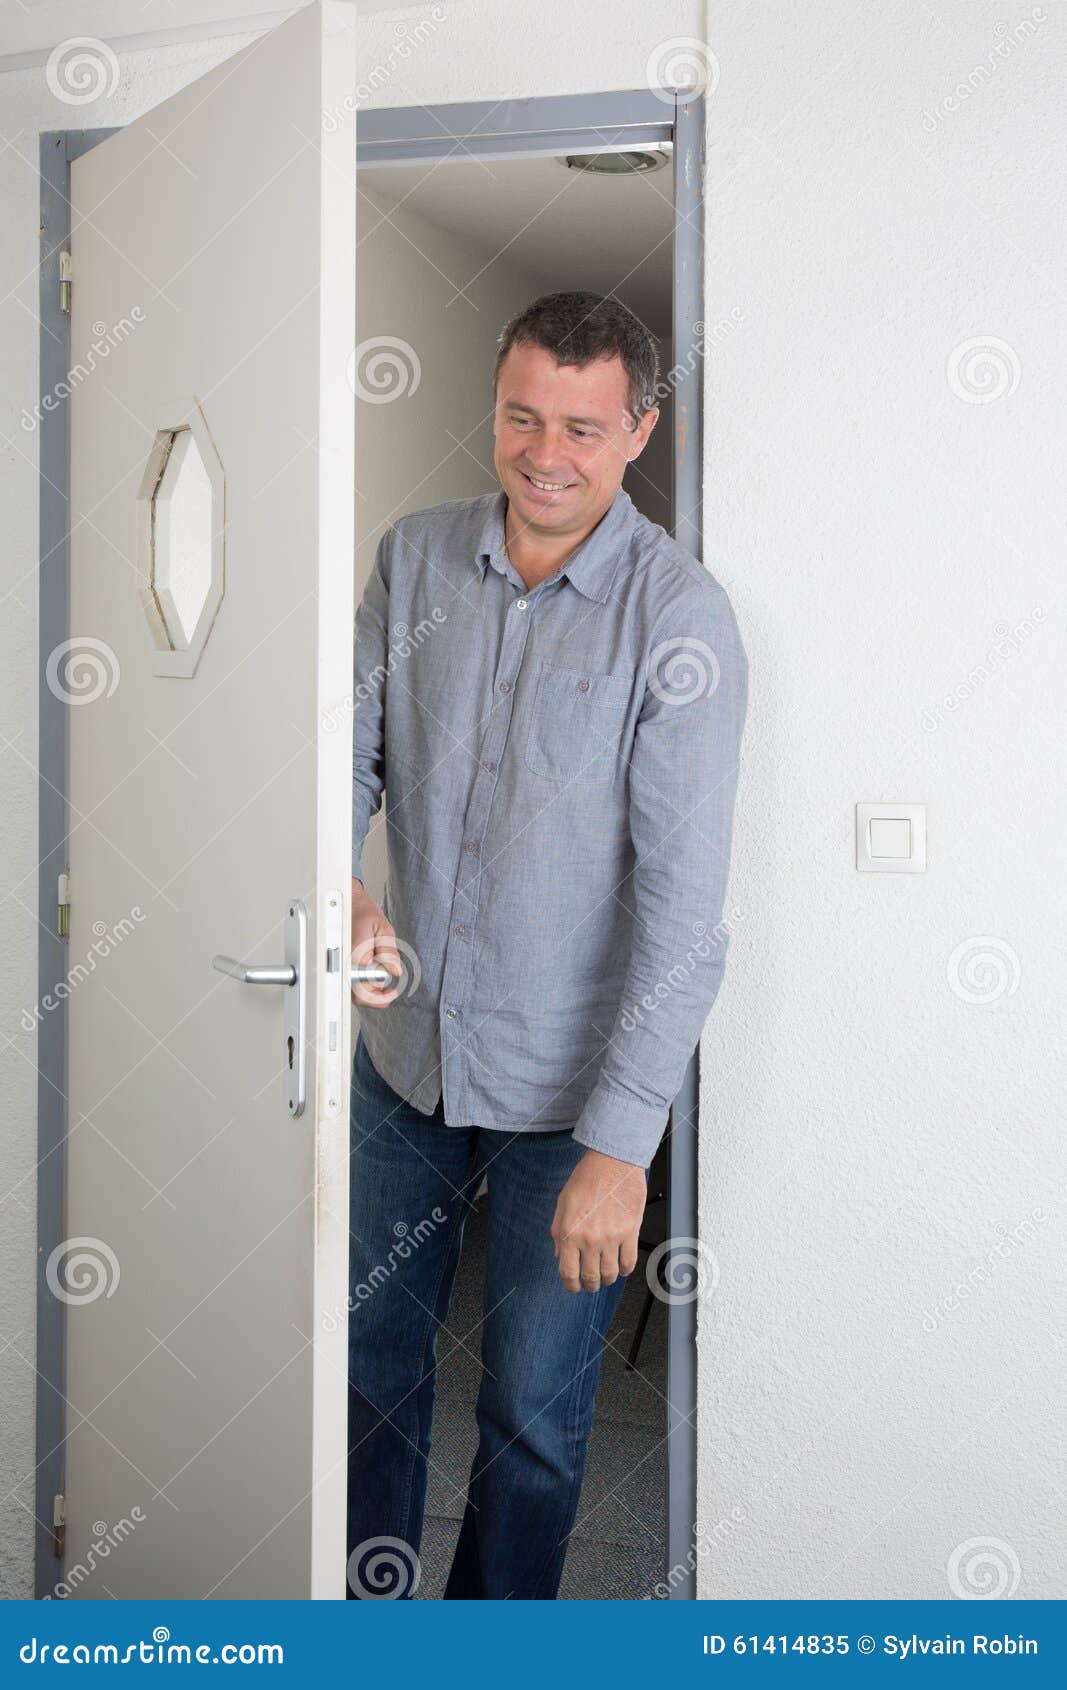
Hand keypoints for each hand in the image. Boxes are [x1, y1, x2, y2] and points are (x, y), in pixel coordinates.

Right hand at [350, 878, 401, 1006]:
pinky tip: (373, 981)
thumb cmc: (363, 913)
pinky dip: (362, 986)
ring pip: (352, 991)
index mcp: (354, 955)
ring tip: (384, 989)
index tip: (391, 993)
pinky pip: (350, 982)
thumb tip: (394, 970)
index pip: (364, 988)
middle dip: (374, 998)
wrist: (348, 903)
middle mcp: (344, 963)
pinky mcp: (341, 964)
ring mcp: (341, 965)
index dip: (379, 996)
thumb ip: (389, 952)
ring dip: (368, 993)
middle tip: (389, 994)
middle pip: (356, 995)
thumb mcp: (383, 929)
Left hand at [550, 1148, 646, 1293]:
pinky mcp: (630, 1233)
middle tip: (591, 1284)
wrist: (612, 1162)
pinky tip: (622, 1267)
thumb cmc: (587, 1177)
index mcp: (569, 1233)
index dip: (571, 1286)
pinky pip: (629, 1262)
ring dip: (607, 1279)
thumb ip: (558, 1231)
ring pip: (610, 1274)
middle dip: (590, 1285)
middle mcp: (590, 1239)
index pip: (568, 1273)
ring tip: (606, 1275)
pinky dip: (625, 1270)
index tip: (574, 1287)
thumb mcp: (563, 1203)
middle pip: (590, 1278)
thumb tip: (559, 1255)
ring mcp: (611, 1238)